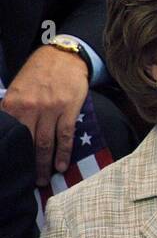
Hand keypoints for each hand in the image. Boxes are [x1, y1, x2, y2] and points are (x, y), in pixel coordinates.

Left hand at [1, 45, 89, 185]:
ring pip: (45, 143)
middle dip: (26, 164)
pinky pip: (64, 135)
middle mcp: (30, 108)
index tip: (8, 165)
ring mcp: (50, 110)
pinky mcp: (68, 110)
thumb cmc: (38, 72)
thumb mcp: (17, 88)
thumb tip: (6, 129)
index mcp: (13, 103)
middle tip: (26, 181)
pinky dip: (63, 152)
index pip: (8, 132)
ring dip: (43, 164)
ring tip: (42, 180)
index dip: (8, 151)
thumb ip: (12, 108)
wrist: (63, 56)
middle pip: (26, 142)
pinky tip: (60, 165)